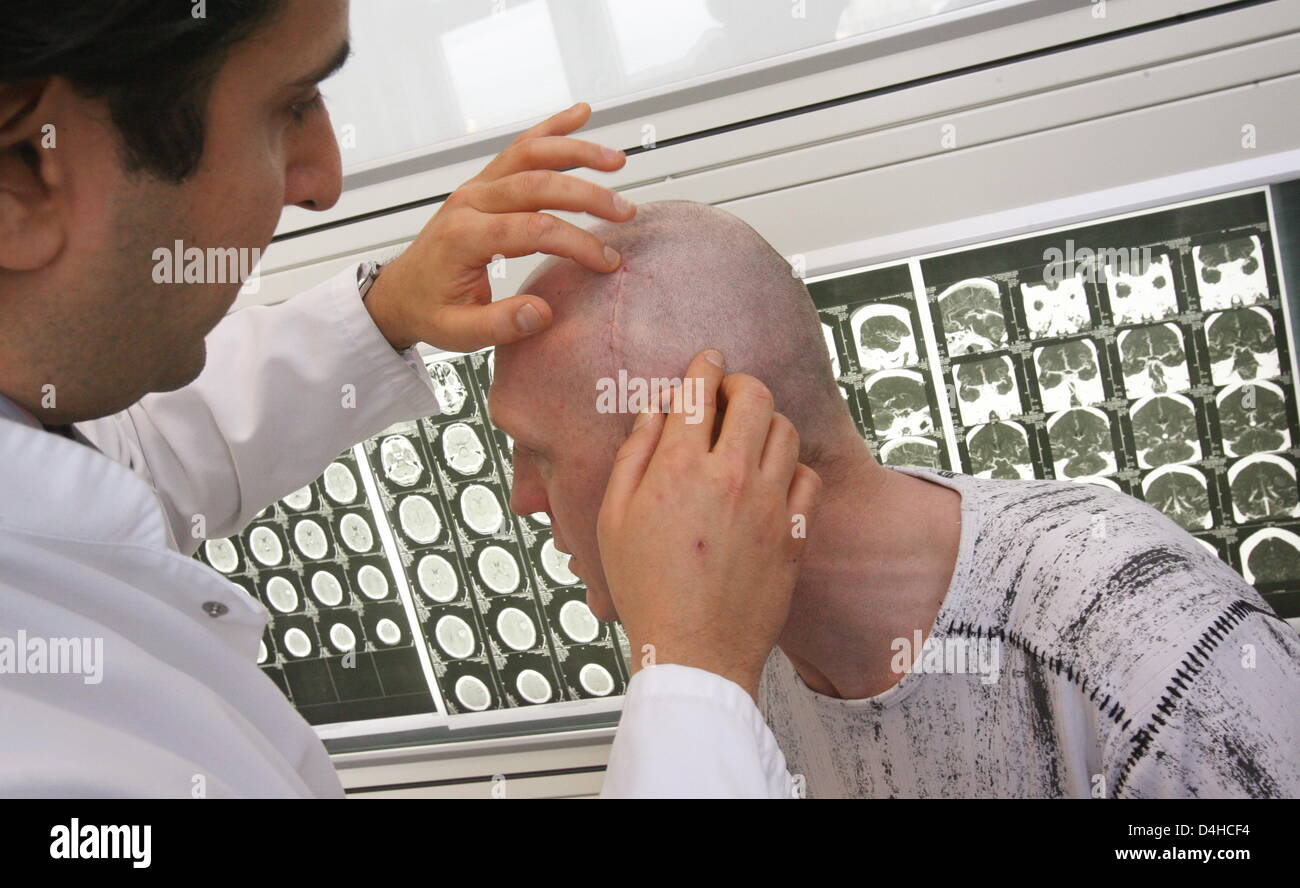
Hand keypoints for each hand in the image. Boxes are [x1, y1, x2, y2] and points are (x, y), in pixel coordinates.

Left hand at [365, 102, 634, 351]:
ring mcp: (477, 187)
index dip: (576, 243)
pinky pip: (519, 148)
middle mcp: (471, 202)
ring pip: (530, 154)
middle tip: (625, 212)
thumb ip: (500, 324)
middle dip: (587, 195)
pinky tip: (580, 115)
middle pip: (537, 183)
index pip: (533, 229)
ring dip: (576, 152)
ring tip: (617, 161)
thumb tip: (542, 312)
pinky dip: (551, 129)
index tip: (607, 262)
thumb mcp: (458, 332)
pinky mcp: (485, 183)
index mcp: (465, 237)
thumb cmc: (431, 309)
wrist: (401, 292)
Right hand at [596, 349, 821, 698]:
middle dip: (741, 383)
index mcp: (678, 468)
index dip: (704, 365)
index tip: (707, 360)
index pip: (699, 391)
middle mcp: (729, 476)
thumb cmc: (648, 591)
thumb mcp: (614, 519)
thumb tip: (654, 412)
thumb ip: (634, 456)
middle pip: (754, 396)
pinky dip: (793, 468)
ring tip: (751, 435)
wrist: (694, 651)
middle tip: (731, 393)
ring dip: (768, 422)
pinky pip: (809, 477)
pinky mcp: (794, 532)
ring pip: (786, 431)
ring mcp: (768, 503)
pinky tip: (773, 478)